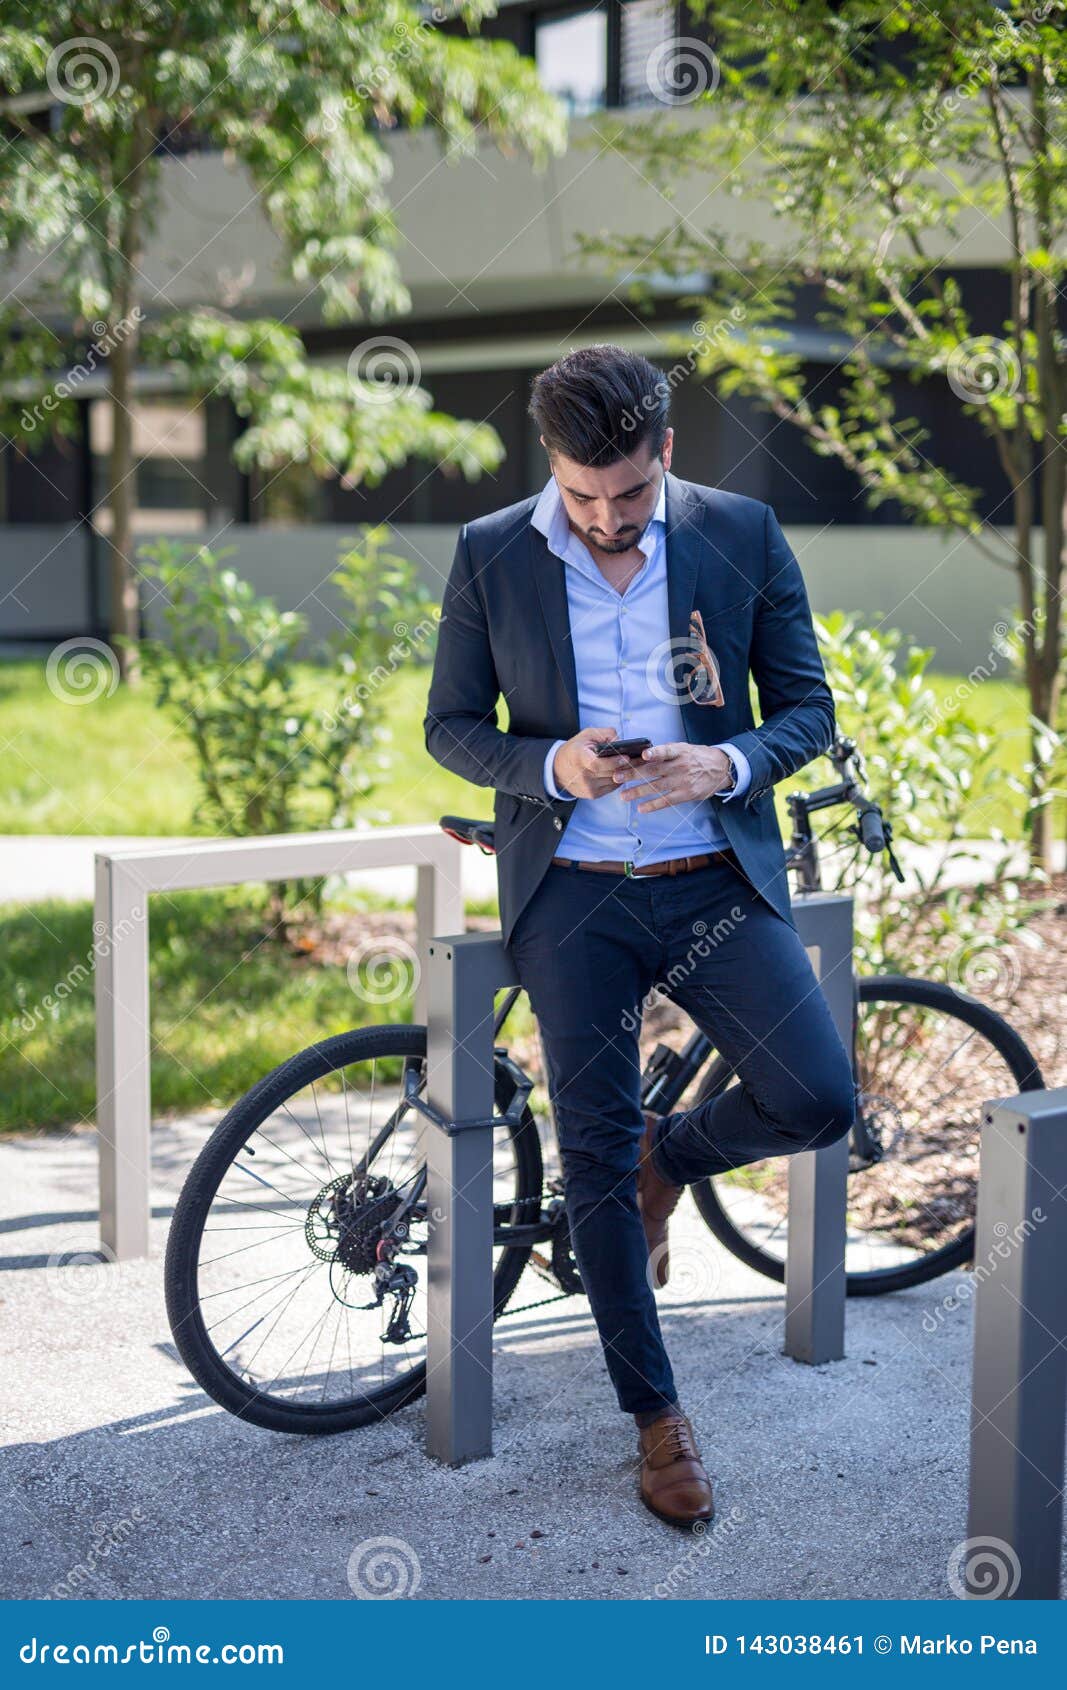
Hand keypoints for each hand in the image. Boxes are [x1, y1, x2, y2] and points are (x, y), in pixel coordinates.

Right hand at [553, 726, 638, 798]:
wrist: (558, 770)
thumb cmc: (576, 749)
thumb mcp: (587, 735)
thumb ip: (605, 734)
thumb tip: (622, 741)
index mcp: (579, 759)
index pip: (597, 764)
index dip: (613, 761)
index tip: (627, 756)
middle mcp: (583, 776)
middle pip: (609, 773)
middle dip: (627, 766)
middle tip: (642, 759)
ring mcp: (588, 788)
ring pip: (613, 781)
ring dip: (626, 773)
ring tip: (639, 765)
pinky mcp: (592, 795)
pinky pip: (611, 787)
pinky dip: (619, 779)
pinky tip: (626, 772)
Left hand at [617, 742, 733, 812]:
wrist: (720, 768)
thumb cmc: (695, 757)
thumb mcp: (683, 749)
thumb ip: (663, 752)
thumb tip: (638, 756)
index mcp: (678, 751)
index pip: (665, 751)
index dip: (655, 753)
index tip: (643, 755)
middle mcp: (679, 766)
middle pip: (654, 770)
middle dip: (634, 774)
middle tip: (617, 777)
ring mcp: (682, 781)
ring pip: (657, 786)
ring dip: (638, 791)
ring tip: (624, 795)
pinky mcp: (686, 794)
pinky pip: (666, 801)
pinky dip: (653, 805)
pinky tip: (641, 808)